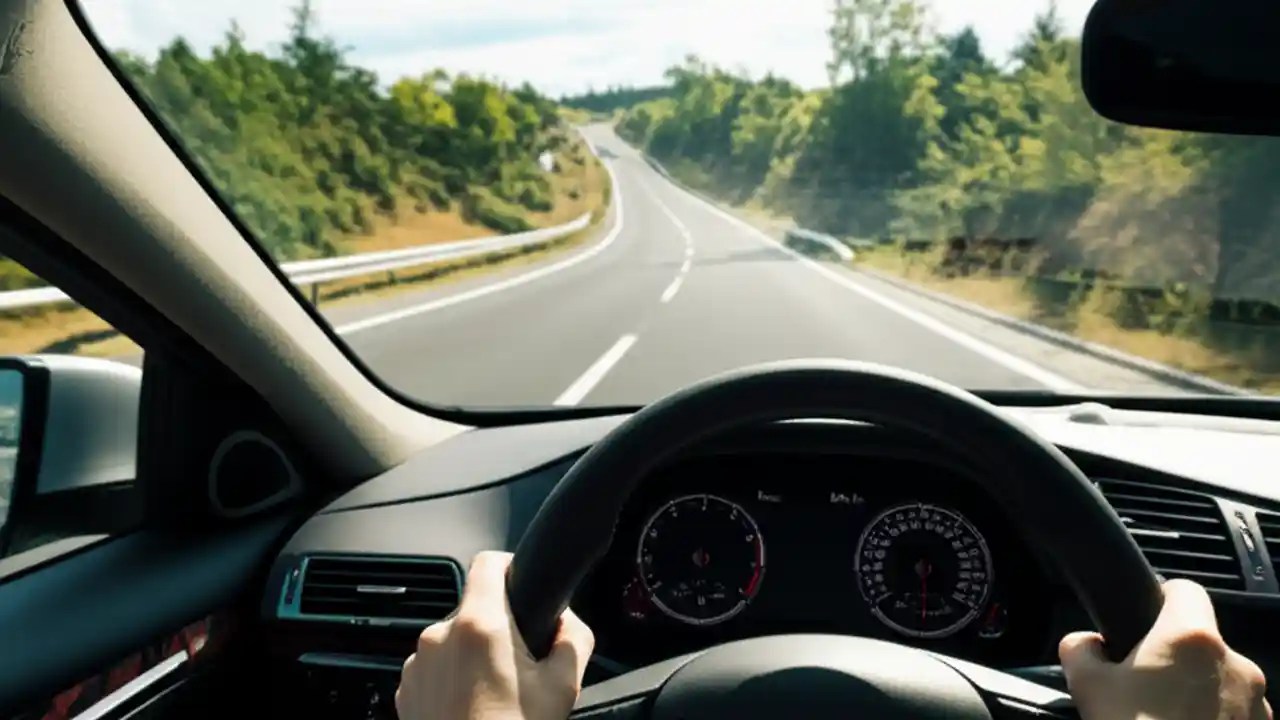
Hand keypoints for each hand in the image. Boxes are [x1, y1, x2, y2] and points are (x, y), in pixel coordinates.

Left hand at [396, 551, 594, 719]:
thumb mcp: (563, 687)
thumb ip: (574, 638)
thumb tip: (568, 622)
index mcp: (479, 626)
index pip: (488, 562)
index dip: (510, 567)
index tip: (520, 581)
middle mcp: (439, 637)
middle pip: (474, 608)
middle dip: (498, 627)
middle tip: (521, 663)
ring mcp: (417, 665)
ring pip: (453, 641)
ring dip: (473, 656)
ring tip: (495, 695)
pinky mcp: (405, 690)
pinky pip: (435, 669)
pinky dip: (453, 681)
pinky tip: (473, 708)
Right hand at [1060, 579, 1270, 719]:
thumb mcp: (1086, 687)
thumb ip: (1081, 650)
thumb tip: (1085, 644)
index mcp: (1191, 639)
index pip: (1183, 589)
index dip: (1157, 601)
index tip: (1140, 625)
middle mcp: (1236, 665)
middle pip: (1201, 643)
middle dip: (1173, 660)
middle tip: (1140, 687)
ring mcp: (1258, 704)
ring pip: (1220, 682)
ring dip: (1196, 694)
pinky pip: (1234, 715)